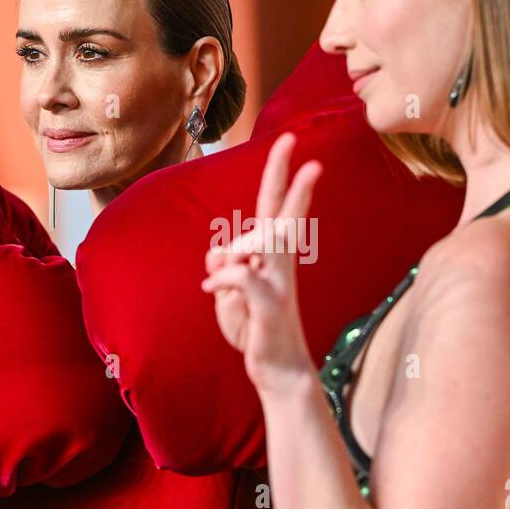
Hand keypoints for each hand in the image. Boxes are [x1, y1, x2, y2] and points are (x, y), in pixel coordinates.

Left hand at [200, 132, 322, 392]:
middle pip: (280, 211)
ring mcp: (279, 281)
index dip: (285, 179)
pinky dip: (220, 282)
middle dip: (284, 175)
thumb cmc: (255, 329)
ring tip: (221, 291)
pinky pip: (238, 275)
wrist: (276, 369)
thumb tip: (217, 254)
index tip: (295, 148)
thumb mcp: (229, 295)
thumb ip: (224, 269)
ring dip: (229, 259)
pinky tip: (213, 294)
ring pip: (252, 243)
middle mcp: (280, 263)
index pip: (277, 210)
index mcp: (272, 258)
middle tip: (292, 140)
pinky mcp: (271, 301)